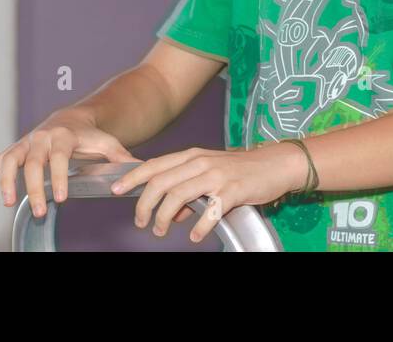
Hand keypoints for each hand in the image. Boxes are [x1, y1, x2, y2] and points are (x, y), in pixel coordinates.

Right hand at [0, 108, 137, 216]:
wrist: (72, 119)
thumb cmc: (91, 136)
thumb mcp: (108, 144)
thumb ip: (122, 159)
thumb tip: (140, 172)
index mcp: (64, 135)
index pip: (60, 156)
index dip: (59, 176)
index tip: (62, 198)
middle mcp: (40, 137)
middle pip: (33, 162)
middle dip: (35, 187)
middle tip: (41, 210)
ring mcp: (24, 144)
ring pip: (9, 160)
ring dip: (6, 181)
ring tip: (8, 203)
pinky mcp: (13, 151)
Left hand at [110, 143, 307, 243]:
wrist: (276, 164)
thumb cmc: (242, 169)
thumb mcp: (210, 175)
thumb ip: (188, 191)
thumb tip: (171, 214)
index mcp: (192, 156)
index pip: (155, 165)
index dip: (132, 177)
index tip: (116, 190)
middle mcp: (201, 162)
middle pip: (161, 182)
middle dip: (145, 205)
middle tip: (142, 223)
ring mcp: (217, 176)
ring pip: (178, 196)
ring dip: (164, 217)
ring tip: (161, 231)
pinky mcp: (233, 190)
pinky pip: (210, 212)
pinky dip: (198, 227)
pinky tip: (194, 235)